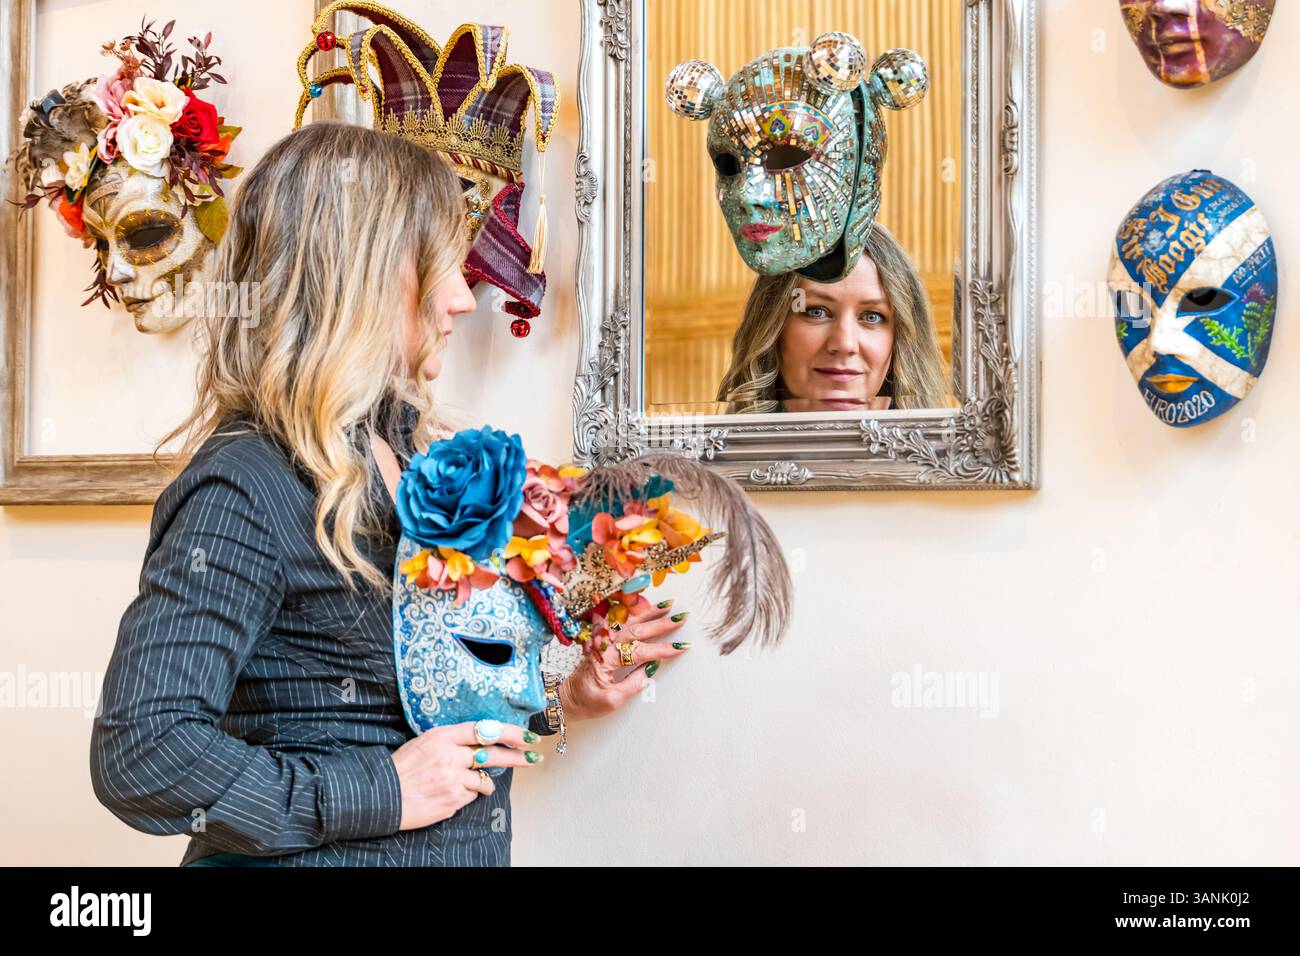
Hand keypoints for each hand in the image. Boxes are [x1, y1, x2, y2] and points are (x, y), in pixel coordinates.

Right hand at [390, 721, 542, 830]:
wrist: (383, 796)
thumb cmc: (402, 769)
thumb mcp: (423, 743)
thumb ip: (451, 742)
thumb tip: (480, 743)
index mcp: (442, 736)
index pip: (484, 729)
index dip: (509, 732)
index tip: (527, 735)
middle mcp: (450, 755)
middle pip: (493, 753)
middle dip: (517, 755)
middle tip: (533, 756)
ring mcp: (453, 779)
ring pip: (484, 779)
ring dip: (482, 783)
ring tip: (466, 784)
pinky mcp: (453, 800)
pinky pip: (471, 796)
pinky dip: (467, 796)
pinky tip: (450, 795)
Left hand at [561, 602, 690, 721]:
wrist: (567, 697)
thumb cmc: (587, 701)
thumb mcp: (611, 701)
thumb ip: (632, 685)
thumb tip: (649, 672)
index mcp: (606, 660)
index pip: (639, 651)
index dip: (661, 649)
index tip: (679, 647)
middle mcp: (604, 645)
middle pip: (636, 630)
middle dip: (661, 624)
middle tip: (680, 618)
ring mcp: (602, 640)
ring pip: (628, 621)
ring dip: (649, 612)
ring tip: (667, 605)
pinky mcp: (602, 639)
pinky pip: (619, 621)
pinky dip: (633, 612)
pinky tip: (644, 606)